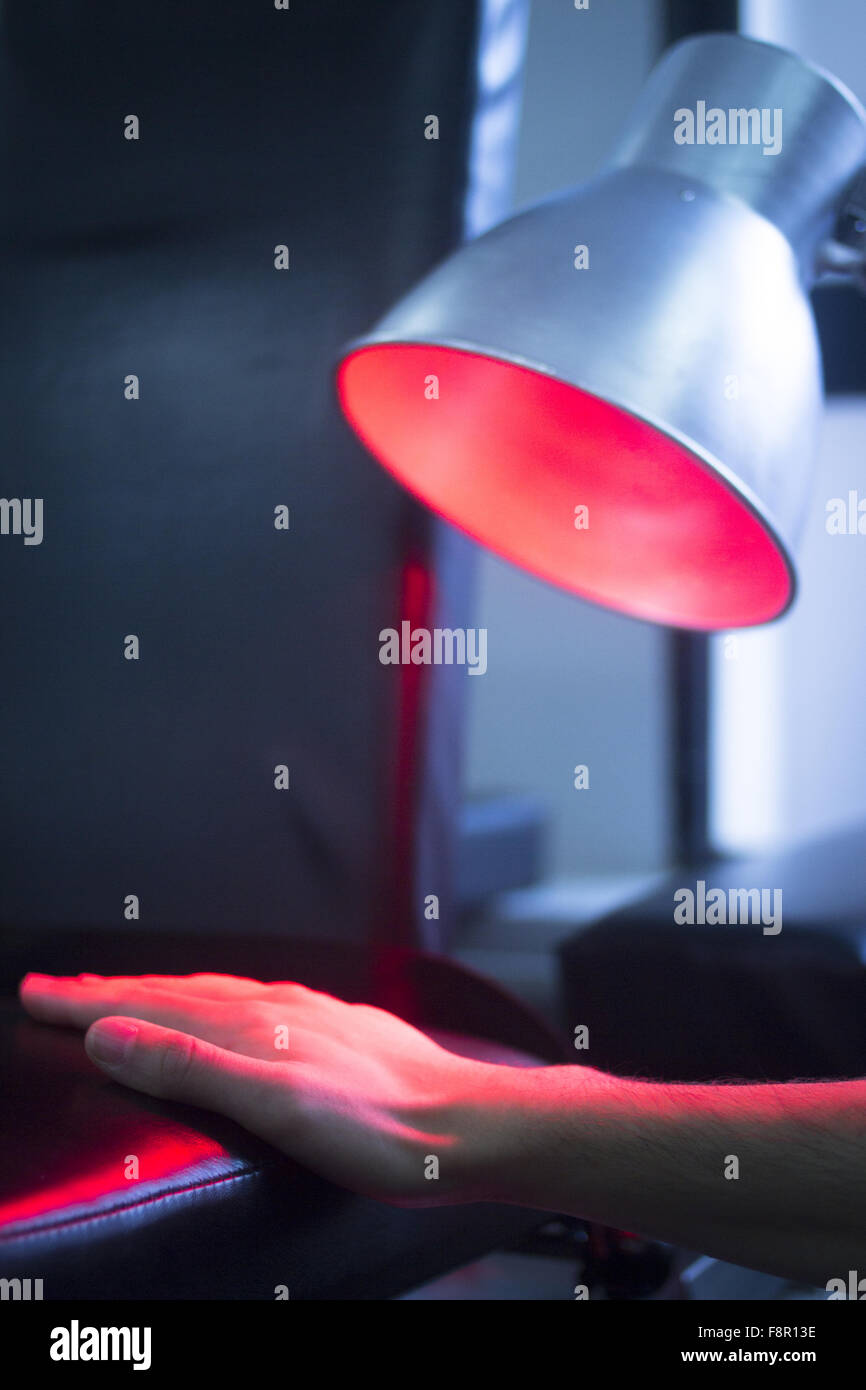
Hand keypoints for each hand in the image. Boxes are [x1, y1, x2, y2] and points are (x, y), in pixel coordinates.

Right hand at [18, 971, 532, 1207]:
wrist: (472, 1126)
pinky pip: (257, 1001)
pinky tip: (229, 1007)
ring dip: (160, 991)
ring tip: (126, 990)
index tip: (36, 994)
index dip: (88, 1003)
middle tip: (56, 987)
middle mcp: (278, 1008)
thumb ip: (192, 1066)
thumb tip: (113, 1035)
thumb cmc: (383, 1130)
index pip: (150, 1006)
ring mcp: (309, 1016)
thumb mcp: (275, 1105)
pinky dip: (216, 1001)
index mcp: (255, 1024)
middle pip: (176, 991)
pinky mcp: (336, 1030)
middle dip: (111, 990)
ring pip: (216, 992)